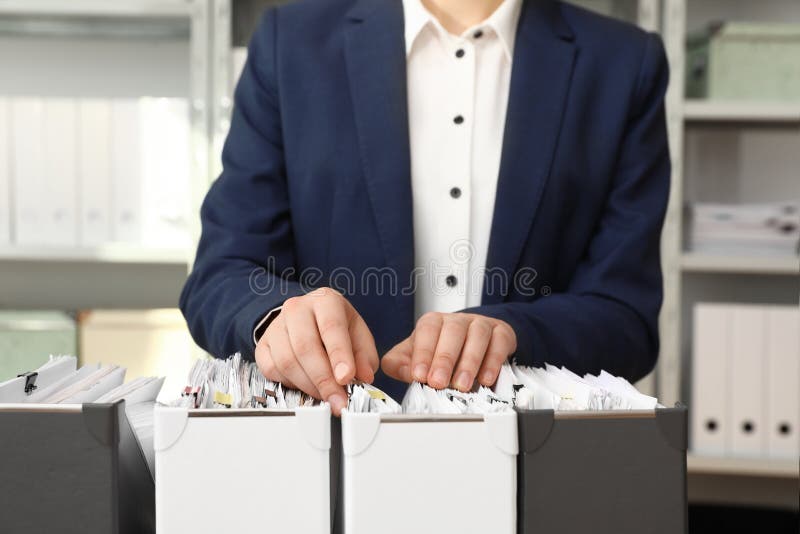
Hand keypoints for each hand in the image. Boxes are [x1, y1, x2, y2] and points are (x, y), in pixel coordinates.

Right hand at [255, 288, 378, 414]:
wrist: (309, 319)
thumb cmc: (336, 327)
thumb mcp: (358, 335)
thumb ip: (364, 356)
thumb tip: (364, 377)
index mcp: (325, 301)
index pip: (331, 327)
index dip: (339, 355)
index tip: (346, 378)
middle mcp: (297, 309)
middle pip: (305, 347)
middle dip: (323, 379)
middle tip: (338, 400)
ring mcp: (276, 325)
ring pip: (286, 361)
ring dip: (308, 386)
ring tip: (326, 396)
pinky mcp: (262, 344)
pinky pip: (271, 370)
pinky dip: (289, 384)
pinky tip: (305, 386)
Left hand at [381, 312, 516, 391]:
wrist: (472, 341)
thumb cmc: (441, 349)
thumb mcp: (415, 354)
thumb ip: (400, 363)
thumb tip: (400, 370)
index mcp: (433, 322)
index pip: (427, 331)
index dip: (423, 353)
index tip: (419, 375)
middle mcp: (457, 320)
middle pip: (452, 332)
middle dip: (444, 359)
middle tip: (438, 382)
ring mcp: (480, 324)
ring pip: (477, 336)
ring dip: (469, 362)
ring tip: (461, 385)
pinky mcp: (501, 334)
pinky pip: (499, 343)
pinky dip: (493, 362)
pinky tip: (485, 379)